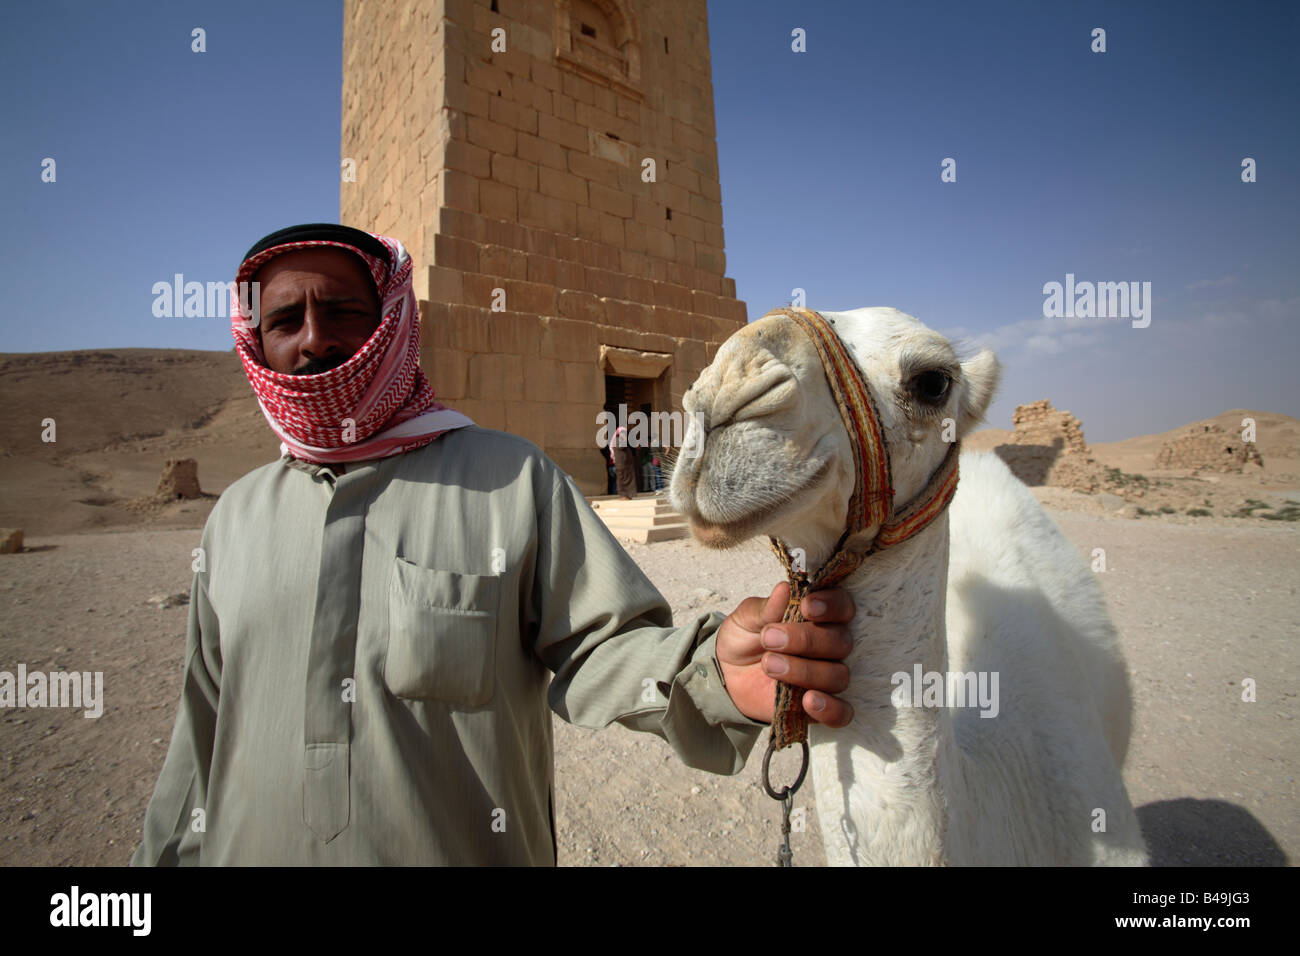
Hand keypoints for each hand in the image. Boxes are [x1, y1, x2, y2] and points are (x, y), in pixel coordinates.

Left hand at [716, 582, 854, 726]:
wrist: (727, 673)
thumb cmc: (744, 638)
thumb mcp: (747, 618)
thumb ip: (766, 607)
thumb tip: (785, 589)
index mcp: (819, 617)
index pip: (843, 606)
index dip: (831, 606)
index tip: (806, 606)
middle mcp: (831, 646)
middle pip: (840, 642)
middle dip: (805, 640)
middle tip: (768, 638)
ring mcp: (828, 677)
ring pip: (837, 675)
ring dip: (805, 671)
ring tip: (769, 665)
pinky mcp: (823, 707)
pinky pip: (842, 712)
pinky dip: (830, 708)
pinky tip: (808, 701)